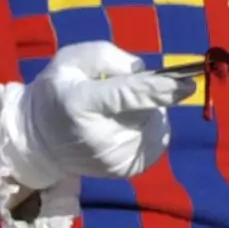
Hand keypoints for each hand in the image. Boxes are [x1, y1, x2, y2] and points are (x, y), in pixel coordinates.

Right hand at [0, 38, 183, 192]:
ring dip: (148, 113)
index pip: (128, 95)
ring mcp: (114, 158)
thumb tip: (145, 71)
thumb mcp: (72, 59)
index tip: (188, 84)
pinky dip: (148, 129)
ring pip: (156, 124)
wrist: (40, 139)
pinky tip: (124, 128)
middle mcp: (98, 135)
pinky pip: (156, 142)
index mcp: (81, 102)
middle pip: (146, 109)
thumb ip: (109, 57)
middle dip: (149, 96)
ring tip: (117, 113)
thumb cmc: (61, 90)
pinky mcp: (126, 170)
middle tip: (120, 94)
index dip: (160, 89)